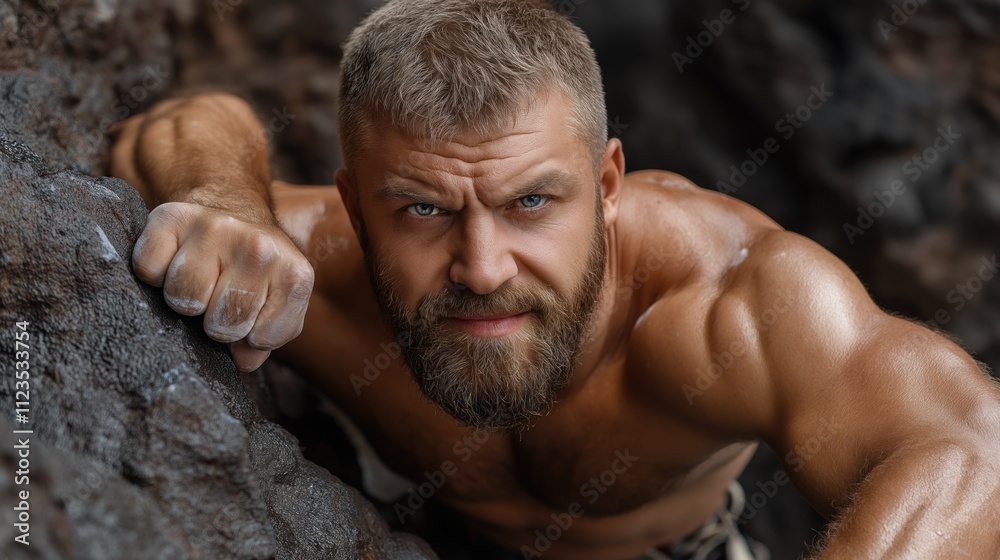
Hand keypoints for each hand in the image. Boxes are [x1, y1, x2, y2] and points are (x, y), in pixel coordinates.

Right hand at [133, 201, 314, 371]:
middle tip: (218, 298)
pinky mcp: (170, 217)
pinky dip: (154, 274)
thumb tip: (244, 360)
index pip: (262, 339)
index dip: (251, 337)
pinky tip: (173, 262)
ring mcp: (214, 227)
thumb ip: (269, 337)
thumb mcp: (278, 305)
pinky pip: (148, 269)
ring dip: (185, 299)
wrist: (230, 208)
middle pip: (220, 323)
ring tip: (198, 280)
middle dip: (215, 322)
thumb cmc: (255, 270)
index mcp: (293, 274)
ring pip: (183, 298)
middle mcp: (259, 246)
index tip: (250, 315)